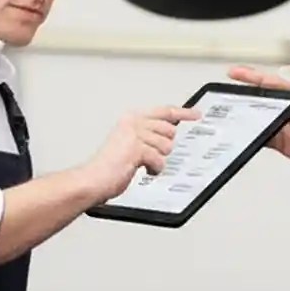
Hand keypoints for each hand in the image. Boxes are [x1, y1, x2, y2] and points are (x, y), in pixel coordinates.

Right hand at [84, 106, 200, 201]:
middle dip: (164, 146)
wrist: (93, 179)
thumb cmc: (109, 166)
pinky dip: (154, 169)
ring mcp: (135, 134)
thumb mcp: (129, 143)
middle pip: (169, 130)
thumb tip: (166, 136)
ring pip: (166, 146)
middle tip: (150, 155)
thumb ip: (146, 135)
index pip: (163, 111)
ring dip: (157, 159)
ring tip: (142, 163)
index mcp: (131, 118)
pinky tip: (143, 170)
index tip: (195, 114)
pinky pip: (159, 160)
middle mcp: (133, 123)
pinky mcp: (137, 148)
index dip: (183, 112)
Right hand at [227, 63, 289, 177]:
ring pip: (257, 117)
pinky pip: (263, 137)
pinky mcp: (282, 142)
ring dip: (243, 114)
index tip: (235, 72)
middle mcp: (286, 109)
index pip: (269, 83)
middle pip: (258, 99)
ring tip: (226, 110)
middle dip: (241, 93)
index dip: (251, 77)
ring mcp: (282, 126)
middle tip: (223, 91)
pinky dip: (252, 134)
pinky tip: (241, 131)